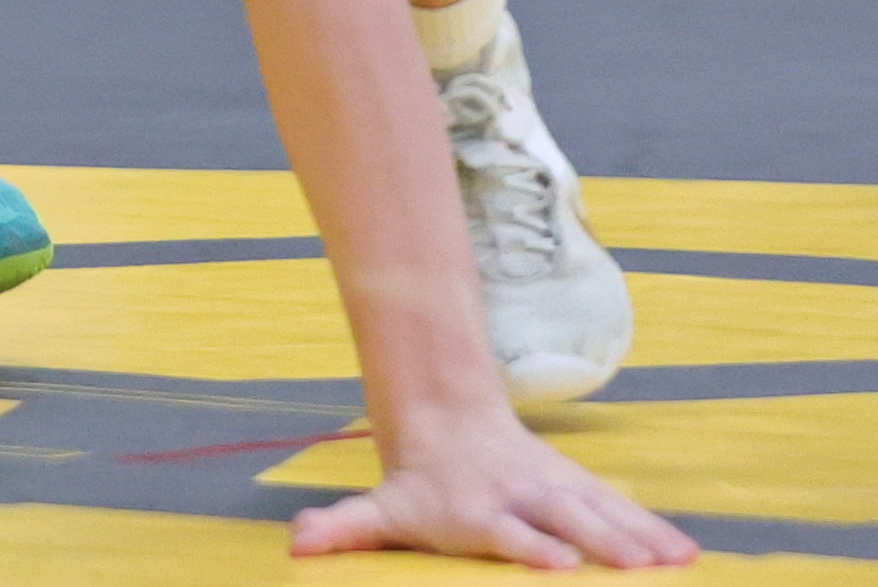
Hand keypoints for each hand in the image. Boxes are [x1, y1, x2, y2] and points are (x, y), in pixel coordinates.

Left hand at [290, 417, 694, 568]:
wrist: (446, 416)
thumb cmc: (417, 483)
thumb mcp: (380, 506)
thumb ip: (343, 527)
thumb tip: (296, 545)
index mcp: (477, 510)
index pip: (506, 530)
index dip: (530, 545)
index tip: (560, 564)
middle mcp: (522, 494)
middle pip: (564, 516)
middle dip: (600, 540)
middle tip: (636, 568)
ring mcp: (555, 486)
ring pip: (601, 508)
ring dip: (639, 536)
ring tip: (677, 564)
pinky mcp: (579, 487)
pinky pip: (621, 508)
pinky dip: (654, 529)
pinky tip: (688, 554)